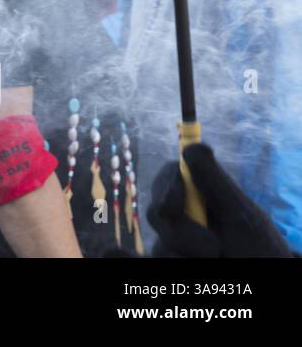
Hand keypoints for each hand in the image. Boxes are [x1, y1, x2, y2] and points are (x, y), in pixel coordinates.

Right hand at [149, 143, 293, 256]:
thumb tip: (192, 144)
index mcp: (201, 192)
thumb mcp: (239, 214)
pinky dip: (178, 258)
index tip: (174, 204)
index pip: (170, 174)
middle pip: (157, 209)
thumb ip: (215, 182)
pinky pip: (162, 254)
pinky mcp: (175, 255)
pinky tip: (195, 261)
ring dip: (183, 249)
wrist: (263, 275)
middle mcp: (186, 211)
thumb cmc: (257, 245)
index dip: (167, 185)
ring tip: (214, 257)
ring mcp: (179, 237)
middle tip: (210, 247)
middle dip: (178, 230)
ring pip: (160, 238)